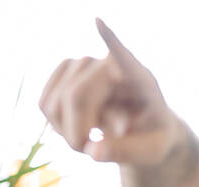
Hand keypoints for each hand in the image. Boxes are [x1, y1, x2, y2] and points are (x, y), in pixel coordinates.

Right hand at [39, 18, 175, 164]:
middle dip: (76, 132)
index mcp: (141, 80)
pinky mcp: (65, 72)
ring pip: (56, 101)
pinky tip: (75, 129)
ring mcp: (85, 64)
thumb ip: (127, 152)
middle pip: (77, 95)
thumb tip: (94, 151)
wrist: (144, 128)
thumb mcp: (151, 152)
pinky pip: (45, 103)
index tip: (98, 22)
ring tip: (88, 142)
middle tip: (88, 153)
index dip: (110, 41)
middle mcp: (111, 64)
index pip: (124, 59)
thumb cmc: (153, 137)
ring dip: (65, 131)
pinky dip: (55, 124)